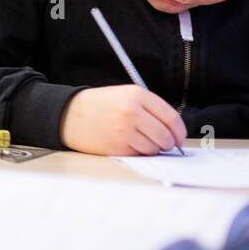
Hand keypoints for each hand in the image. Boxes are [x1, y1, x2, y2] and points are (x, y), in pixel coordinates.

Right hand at [59, 85, 186, 155]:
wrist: (68, 114)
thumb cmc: (100, 105)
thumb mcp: (125, 95)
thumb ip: (150, 109)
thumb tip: (175, 132)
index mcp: (137, 95)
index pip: (172, 118)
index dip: (180, 132)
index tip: (179, 138)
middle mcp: (132, 112)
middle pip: (166, 136)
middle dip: (168, 143)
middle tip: (163, 143)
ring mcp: (124, 130)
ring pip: (154, 148)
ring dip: (152, 148)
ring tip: (139, 140)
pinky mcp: (116, 146)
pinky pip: (139, 154)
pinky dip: (138, 152)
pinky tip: (127, 143)